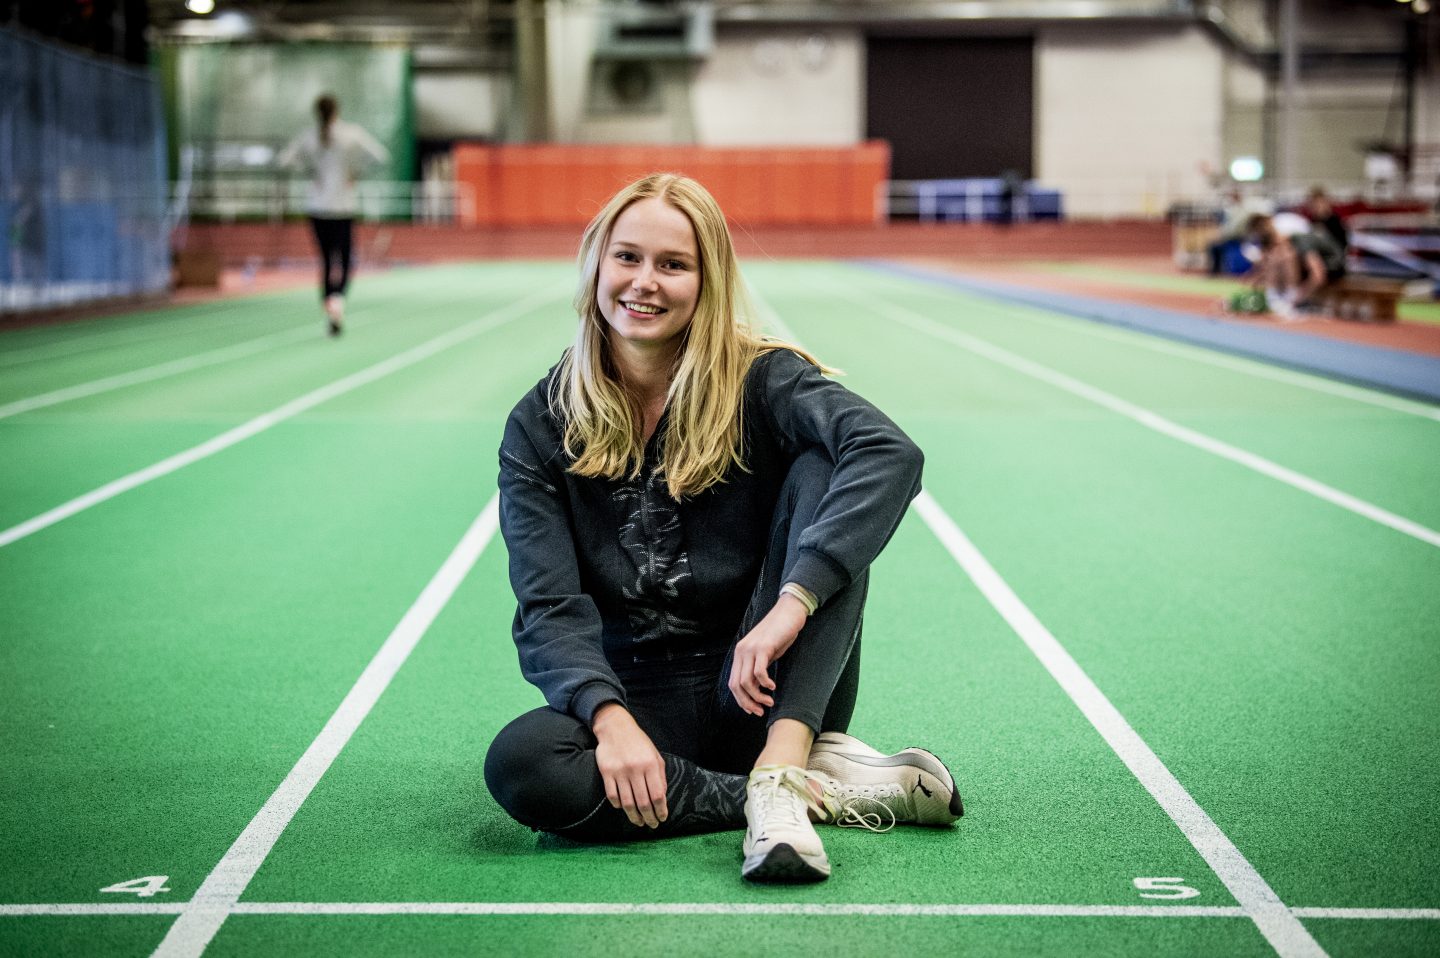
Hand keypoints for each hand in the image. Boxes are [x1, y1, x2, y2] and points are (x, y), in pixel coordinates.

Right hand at [591, 704, 667, 827]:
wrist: (615, 728)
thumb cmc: (638, 742)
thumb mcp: (655, 755)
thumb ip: (660, 776)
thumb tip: (662, 797)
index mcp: (650, 765)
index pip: (658, 795)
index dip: (661, 810)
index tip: (662, 818)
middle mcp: (635, 769)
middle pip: (643, 802)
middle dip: (649, 817)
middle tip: (652, 825)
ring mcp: (620, 772)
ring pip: (627, 802)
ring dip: (634, 816)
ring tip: (639, 822)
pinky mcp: (606, 773)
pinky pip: (612, 795)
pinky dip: (618, 805)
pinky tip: (623, 808)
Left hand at [728, 593, 808, 716]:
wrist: (788, 612)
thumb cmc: (779, 633)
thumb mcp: (765, 654)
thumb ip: (758, 669)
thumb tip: (755, 689)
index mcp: (740, 654)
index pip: (733, 683)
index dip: (741, 700)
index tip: (753, 709)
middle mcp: (741, 652)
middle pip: (736, 685)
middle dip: (747, 703)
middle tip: (760, 711)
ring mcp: (751, 649)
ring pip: (746, 682)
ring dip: (757, 697)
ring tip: (769, 701)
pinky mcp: (763, 647)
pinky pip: (759, 672)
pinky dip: (765, 683)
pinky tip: (773, 687)